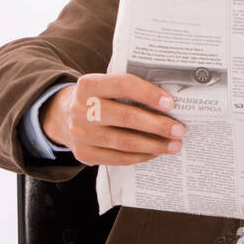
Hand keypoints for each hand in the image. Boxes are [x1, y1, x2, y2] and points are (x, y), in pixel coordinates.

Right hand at [40, 73, 183, 166]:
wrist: (62, 116)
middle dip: (158, 125)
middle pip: (126, 117)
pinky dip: (141, 156)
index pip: (123, 85)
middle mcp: (81, 109)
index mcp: (89, 84)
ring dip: (154, 145)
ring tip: (174, 145)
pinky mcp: (84, 154)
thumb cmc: (98, 98)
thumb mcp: (105, 85)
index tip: (171, 103)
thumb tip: (170, 102)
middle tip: (180, 129)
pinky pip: (118, 158)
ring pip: (125, 142)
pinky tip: (156, 152)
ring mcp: (80, 133)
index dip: (148, 94)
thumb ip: (130, 89)